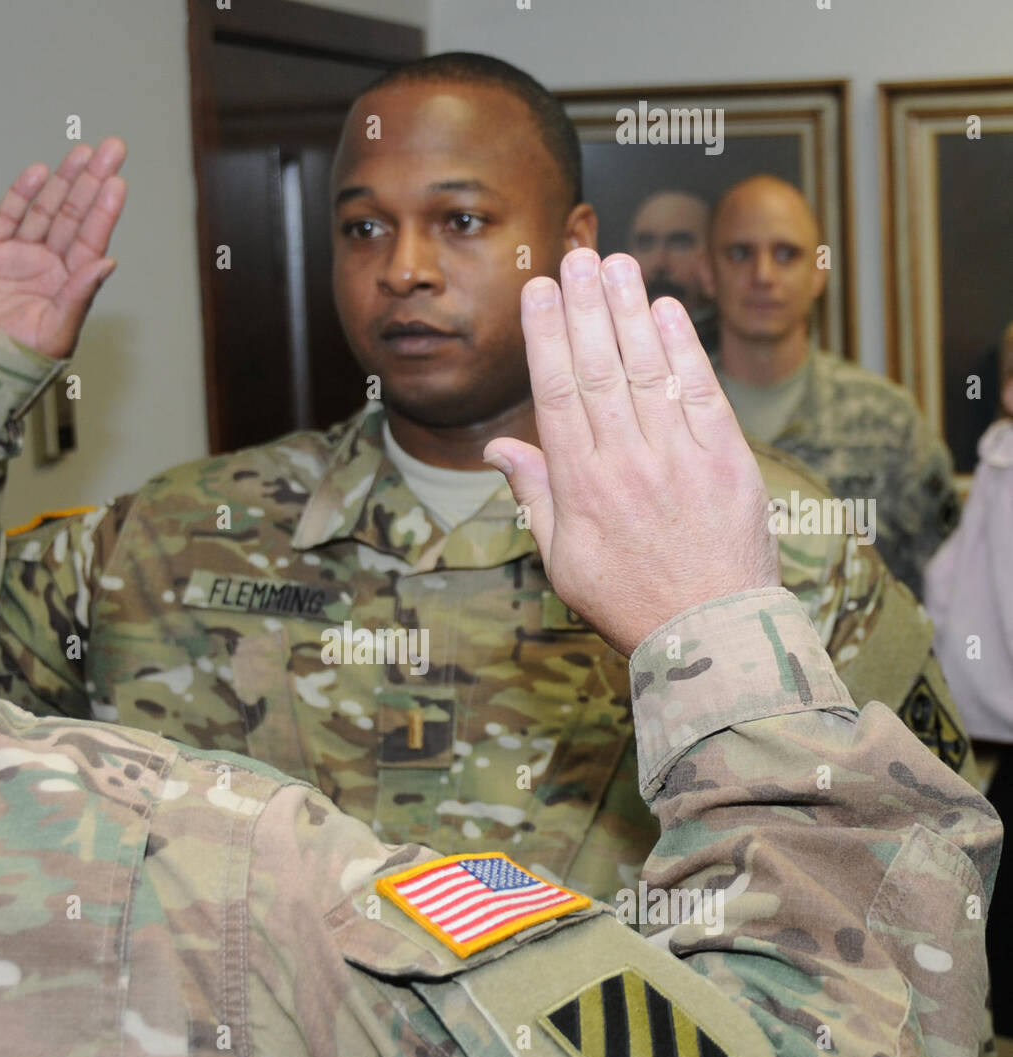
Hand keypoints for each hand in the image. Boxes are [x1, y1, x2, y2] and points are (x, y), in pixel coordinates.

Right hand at [0, 138, 126, 359]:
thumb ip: (80, 294)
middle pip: (74, 217)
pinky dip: (22, 195)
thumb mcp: (57, 331)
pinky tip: (40, 173)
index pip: (91, 240)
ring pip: (46, 210)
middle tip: (113, 149)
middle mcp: (48, 267)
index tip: (117, 181)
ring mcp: (19, 257)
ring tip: (83, 152)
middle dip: (92, 182)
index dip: (103, 209)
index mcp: (69, 285)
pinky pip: (8, 217)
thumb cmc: (19, 360)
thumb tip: (108, 261)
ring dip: (64, 181)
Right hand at [487, 250, 778, 656]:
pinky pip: (701, 391)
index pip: (556, 395)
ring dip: (629, 310)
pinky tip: (667, 309)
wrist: (710, 634)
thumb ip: (535, 497)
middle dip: (584, 307)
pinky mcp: (726, 459)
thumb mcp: (563, 563)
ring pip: (647, 370)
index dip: (545, 337)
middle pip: (598, 369)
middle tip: (574, 255)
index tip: (537, 293)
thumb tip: (498, 447)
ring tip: (615, 262)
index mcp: (580, 489)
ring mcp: (678, 458)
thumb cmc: (630, 603)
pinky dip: (684, 347)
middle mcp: (626, 464)